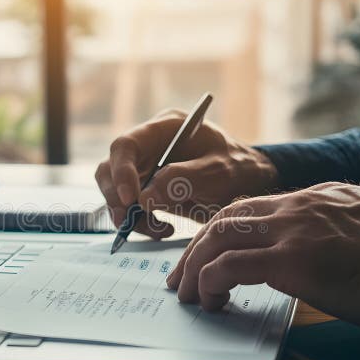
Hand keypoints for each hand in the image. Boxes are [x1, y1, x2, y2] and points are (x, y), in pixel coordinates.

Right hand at [95, 109, 278, 238]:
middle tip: (134, 221)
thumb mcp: (219, 171)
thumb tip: (144, 199)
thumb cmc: (238, 168)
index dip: (121, 172)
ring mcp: (145, 169)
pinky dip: (140, 224)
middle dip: (118, 199)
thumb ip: (183, 180)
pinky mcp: (146, 191)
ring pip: (115, 193)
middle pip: (110, 169)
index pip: (126, 145)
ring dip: (128, 216)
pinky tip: (164, 229)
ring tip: (160, 229)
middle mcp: (148, 147)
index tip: (131, 200)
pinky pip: (128, 209)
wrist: (248, 182)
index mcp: (164, 129)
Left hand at [166, 183, 359, 329]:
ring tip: (187, 294)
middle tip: (182, 276)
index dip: (226, 232)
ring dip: (195, 266)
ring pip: (220, 236)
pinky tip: (210, 301)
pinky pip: (230, 266)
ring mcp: (296, 228)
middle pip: (228, 217)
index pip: (257, 208)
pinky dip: (210, 282)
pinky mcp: (292, 258)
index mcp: (324, 197)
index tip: (210, 253)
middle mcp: (303, 205)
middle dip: (198, 247)